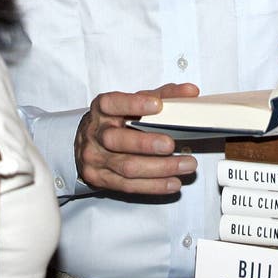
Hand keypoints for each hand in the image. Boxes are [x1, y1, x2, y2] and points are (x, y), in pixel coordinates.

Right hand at [75, 83, 199, 195]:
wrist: (87, 144)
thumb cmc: (115, 121)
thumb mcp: (133, 104)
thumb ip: (162, 95)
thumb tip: (190, 92)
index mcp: (102, 109)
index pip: (112, 104)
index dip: (134, 104)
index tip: (158, 105)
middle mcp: (96, 133)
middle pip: (117, 140)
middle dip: (146, 144)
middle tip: (170, 144)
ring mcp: (96, 158)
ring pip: (127, 167)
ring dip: (160, 168)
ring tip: (185, 164)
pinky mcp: (101, 179)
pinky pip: (129, 185)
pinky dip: (154, 185)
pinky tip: (173, 182)